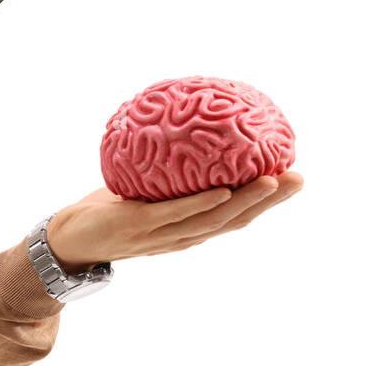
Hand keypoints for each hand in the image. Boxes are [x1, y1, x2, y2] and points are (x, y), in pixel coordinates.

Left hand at [44, 172, 305, 273]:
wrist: (65, 238)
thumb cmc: (104, 210)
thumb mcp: (142, 187)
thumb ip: (166, 167)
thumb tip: (187, 127)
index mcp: (188, 228)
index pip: (235, 217)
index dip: (267, 201)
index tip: (293, 176)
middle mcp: (182, 236)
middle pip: (236, 221)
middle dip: (271, 201)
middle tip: (299, 176)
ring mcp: (162, 235)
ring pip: (212, 220)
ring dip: (245, 202)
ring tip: (272, 180)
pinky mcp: (138, 227)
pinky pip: (174, 214)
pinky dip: (200, 203)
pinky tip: (222, 190)